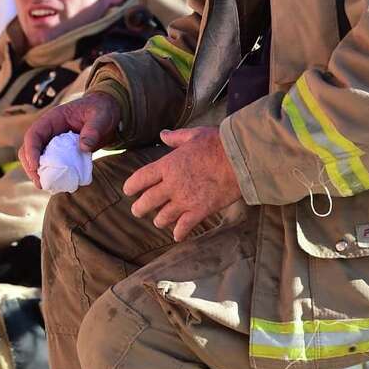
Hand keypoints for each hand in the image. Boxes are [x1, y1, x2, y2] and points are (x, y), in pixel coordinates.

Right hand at [19, 92, 121, 185]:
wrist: (108, 115)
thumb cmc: (101, 111)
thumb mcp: (101, 116)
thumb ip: (93, 129)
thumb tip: (83, 147)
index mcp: (53, 119)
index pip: (34, 134)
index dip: (31, 150)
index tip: (36, 166)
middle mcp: (49, 131)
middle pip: (28, 149)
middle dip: (30, 166)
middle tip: (40, 182)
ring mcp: (53, 143)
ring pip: (36, 159)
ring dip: (38, 173)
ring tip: (46, 186)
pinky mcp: (60, 153)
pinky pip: (50, 165)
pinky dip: (51, 175)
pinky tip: (57, 184)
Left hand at [122, 125, 241, 241]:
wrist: (239, 159)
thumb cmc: (218, 144)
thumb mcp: (194, 135)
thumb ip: (176, 137)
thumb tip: (163, 134)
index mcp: (167, 165)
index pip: (140, 178)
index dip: (131, 186)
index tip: (128, 190)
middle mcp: (172, 185)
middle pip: (147, 201)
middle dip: (139, 208)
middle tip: (137, 211)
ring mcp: (185, 200)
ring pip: (163, 217)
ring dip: (159, 220)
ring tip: (159, 221)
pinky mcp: (199, 211)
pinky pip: (184, 227)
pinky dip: (179, 233)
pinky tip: (178, 235)